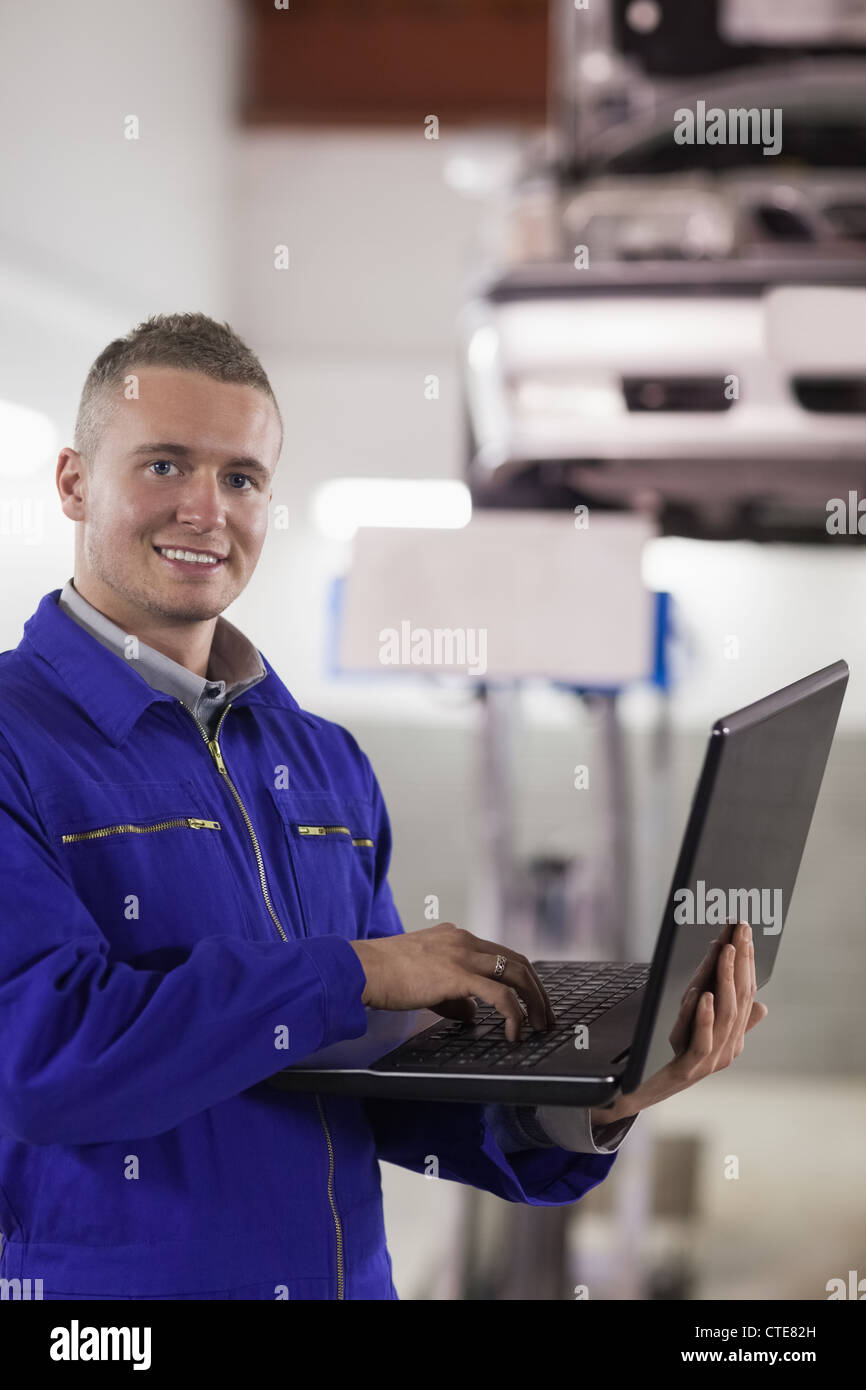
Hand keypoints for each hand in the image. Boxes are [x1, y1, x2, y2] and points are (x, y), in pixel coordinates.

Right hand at [350, 922, 554, 1041]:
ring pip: (516, 973)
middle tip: (546, 1016)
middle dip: (537, 991)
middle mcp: (465, 940)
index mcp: (457, 937)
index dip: (522, 978)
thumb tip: (473, 1013)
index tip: (532, 1000)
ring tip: (539, 1025)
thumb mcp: (425, 980)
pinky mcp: (457, 975)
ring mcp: (462, 954)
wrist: (363, 969)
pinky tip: (515, 1031)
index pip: (502, 954)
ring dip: (534, 1001)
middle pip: (517, 961)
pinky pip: (499, 994)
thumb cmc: (386, 975)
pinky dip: (514, 1013)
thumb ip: (453, 994)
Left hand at [591, 921, 767, 1127]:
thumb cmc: (667, 1058)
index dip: (746, 962)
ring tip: (725, 952)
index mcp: (731, 1038)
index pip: (746, 994)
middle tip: (740, 930)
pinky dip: (703, 1018)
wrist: (638, 1093)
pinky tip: (704, 996)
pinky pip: (701, 1044)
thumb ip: (723, 1014)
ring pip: (726, 1018)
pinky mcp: (687, 1070)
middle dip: (742, 962)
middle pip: (740, 1001)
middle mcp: (726, 1049)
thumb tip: (762, 1004)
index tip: (744, 930)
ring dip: (726, 981)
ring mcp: (709, 1062)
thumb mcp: (697, 1029)